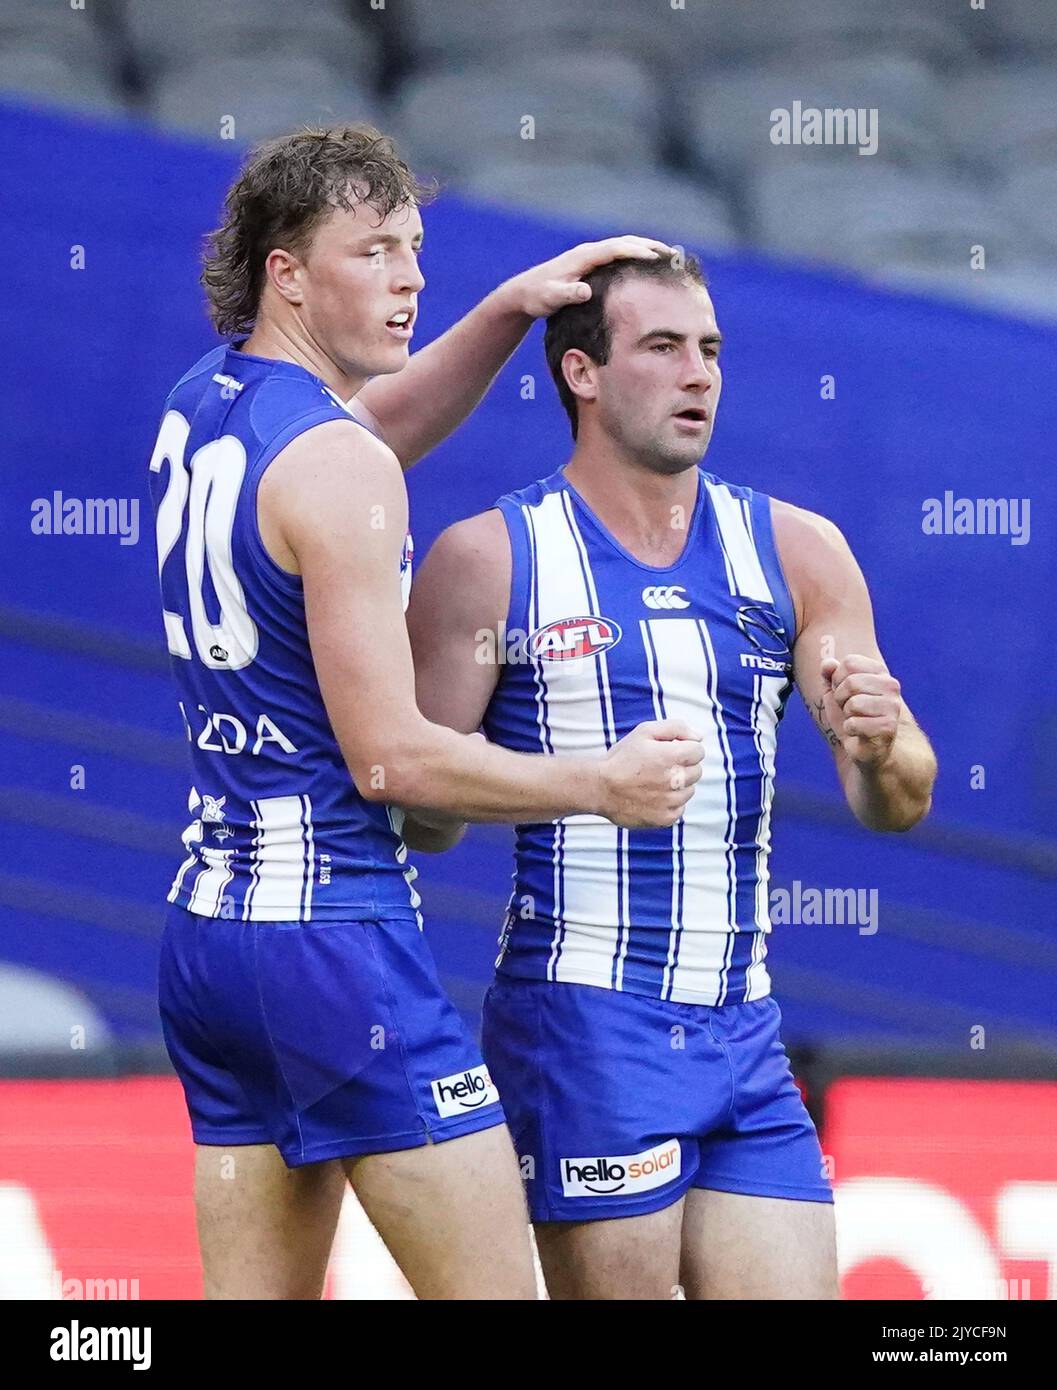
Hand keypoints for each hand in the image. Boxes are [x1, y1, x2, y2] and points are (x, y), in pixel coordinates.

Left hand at [501, 236, 673, 318]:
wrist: (524, 292)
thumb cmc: (538, 296)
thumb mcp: (551, 298)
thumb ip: (567, 295)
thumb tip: (585, 291)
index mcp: (583, 257)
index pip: (616, 249)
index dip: (637, 252)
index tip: (658, 258)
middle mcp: (588, 252)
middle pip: (625, 242)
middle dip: (649, 247)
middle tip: (674, 255)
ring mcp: (590, 256)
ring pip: (623, 246)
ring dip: (646, 248)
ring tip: (669, 258)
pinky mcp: (590, 263)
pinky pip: (618, 255)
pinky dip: (636, 255)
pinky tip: (647, 266)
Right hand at [597, 719, 703, 827]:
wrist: (600, 788)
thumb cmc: (622, 758)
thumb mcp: (644, 731)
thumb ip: (676, 728)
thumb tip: (700, 737)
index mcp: (672, 756)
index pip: (698, 751)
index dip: (685, 748)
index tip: (670, 751)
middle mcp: (675, 780)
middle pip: (696, 771)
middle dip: (682, 766)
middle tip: (660, 767)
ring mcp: (671, 801)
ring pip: (689, 791)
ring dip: (677, 786)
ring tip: (654, 783)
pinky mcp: (665, 818)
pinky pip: (680, 809)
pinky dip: (670, 803)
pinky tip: (653, 797)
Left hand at [820, 655, 901, 766]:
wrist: (865, 747)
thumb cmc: (851, 716)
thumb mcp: (835, 692)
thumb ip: (829, 675)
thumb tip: (827, 663)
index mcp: (879, 672)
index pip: (850, 663)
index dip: (837, 679)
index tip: (843, 692)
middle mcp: (890, 686)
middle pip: (851, 682)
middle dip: (840, 699)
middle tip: (849, 709)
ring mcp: (892, 706)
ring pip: (853, 703)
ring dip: (847, 715)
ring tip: (856, 719)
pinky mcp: (888, 727)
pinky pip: (854, 724)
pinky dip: (850, 730)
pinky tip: (859, 733)